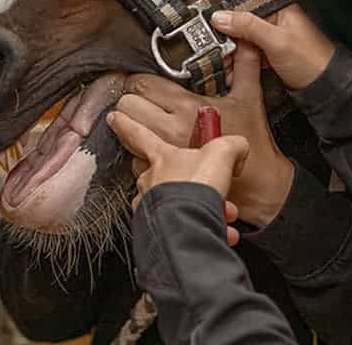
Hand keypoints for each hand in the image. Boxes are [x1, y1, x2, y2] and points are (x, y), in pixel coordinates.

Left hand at [107, 110, 245, 246]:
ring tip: (223, 214)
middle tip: (212, 188)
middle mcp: (151, 182)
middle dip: (192, 183)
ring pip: (178, 204)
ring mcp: (152, 207)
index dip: (127, 124)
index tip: (113, 117)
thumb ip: (230, 145)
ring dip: (203, 208)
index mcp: (162, 159)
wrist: (188, 226)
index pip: (139, 135)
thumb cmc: (195, 188)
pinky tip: (221, 232)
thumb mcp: (220, 153)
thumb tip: (237, 146)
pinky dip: (203, 228)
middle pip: (165, 176)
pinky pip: (182, 227)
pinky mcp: (158, 231)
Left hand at [116, 42, 294, 226]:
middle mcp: (170, 131)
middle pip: (127, 107)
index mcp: (187, 108)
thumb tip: (245, 41)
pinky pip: (134, 162)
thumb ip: (244, 67)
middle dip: (130, 102)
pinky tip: (154, 152)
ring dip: (132, 129)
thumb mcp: (249, 100)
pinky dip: (139, 156)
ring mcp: (162, 158)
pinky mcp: (158, 181)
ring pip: (125, 136)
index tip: (141, 82)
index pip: (142, 84)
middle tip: (139, 102)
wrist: (260, 189)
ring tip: (145, 125)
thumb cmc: (256, 146)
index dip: (138, 80)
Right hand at [211, 4, 335, 90]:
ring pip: (242, 40)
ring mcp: (271, 36)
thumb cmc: (311, 61)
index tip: (212, 33)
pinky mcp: (270, 52)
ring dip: (232, 53)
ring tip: (225, 64)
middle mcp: (274, 20)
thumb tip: (220, 16)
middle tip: (219, 53)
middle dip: (227, 41)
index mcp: (279, 8)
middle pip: (240, 25)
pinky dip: (240, 60)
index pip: (243, 8)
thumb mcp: (276, 40)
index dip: (226, 21)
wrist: (326, 88)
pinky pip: (248, 52)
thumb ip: (247, 26)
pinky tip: (234, 68)